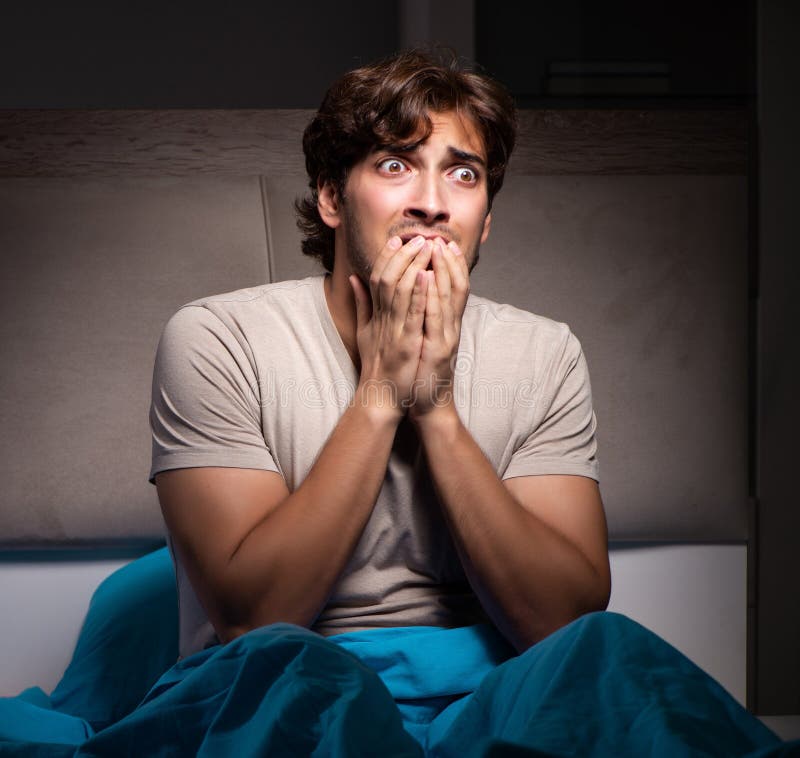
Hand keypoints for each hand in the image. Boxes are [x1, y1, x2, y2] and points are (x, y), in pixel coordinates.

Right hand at [349, 235, 432, 417]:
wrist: (380, 397)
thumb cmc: (377, 366)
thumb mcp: (366, 331)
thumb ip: (362, 304)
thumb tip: (354, 277)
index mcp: (376, 315)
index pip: (378, 279)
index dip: (387, 257)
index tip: (396, 240)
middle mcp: (383, 319)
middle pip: (388, 278)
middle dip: (403, 255)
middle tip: (417, 236)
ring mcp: (394, 331)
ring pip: (400, 291)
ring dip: (413, 266)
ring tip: (425, 247)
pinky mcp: (406, 344)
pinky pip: (412, 315)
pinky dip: (418, 294)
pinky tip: (427, 276)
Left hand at [408, 237, 469, 420]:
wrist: (426, 403)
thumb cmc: (421, 371)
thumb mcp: (421, 339)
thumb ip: (418, 316)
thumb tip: (414, 297)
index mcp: (445, 324)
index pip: (454, 288)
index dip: (451, 265)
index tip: (444, 244)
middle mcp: (450, 327)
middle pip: (455, 287)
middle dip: (449, 262)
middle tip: (442, 239)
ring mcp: (445, 337)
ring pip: (447, 298)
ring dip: (442, 271)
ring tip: (436, 249)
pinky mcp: (436, 349)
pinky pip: (433, 318)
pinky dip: (430, 297)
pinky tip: (425, 279)